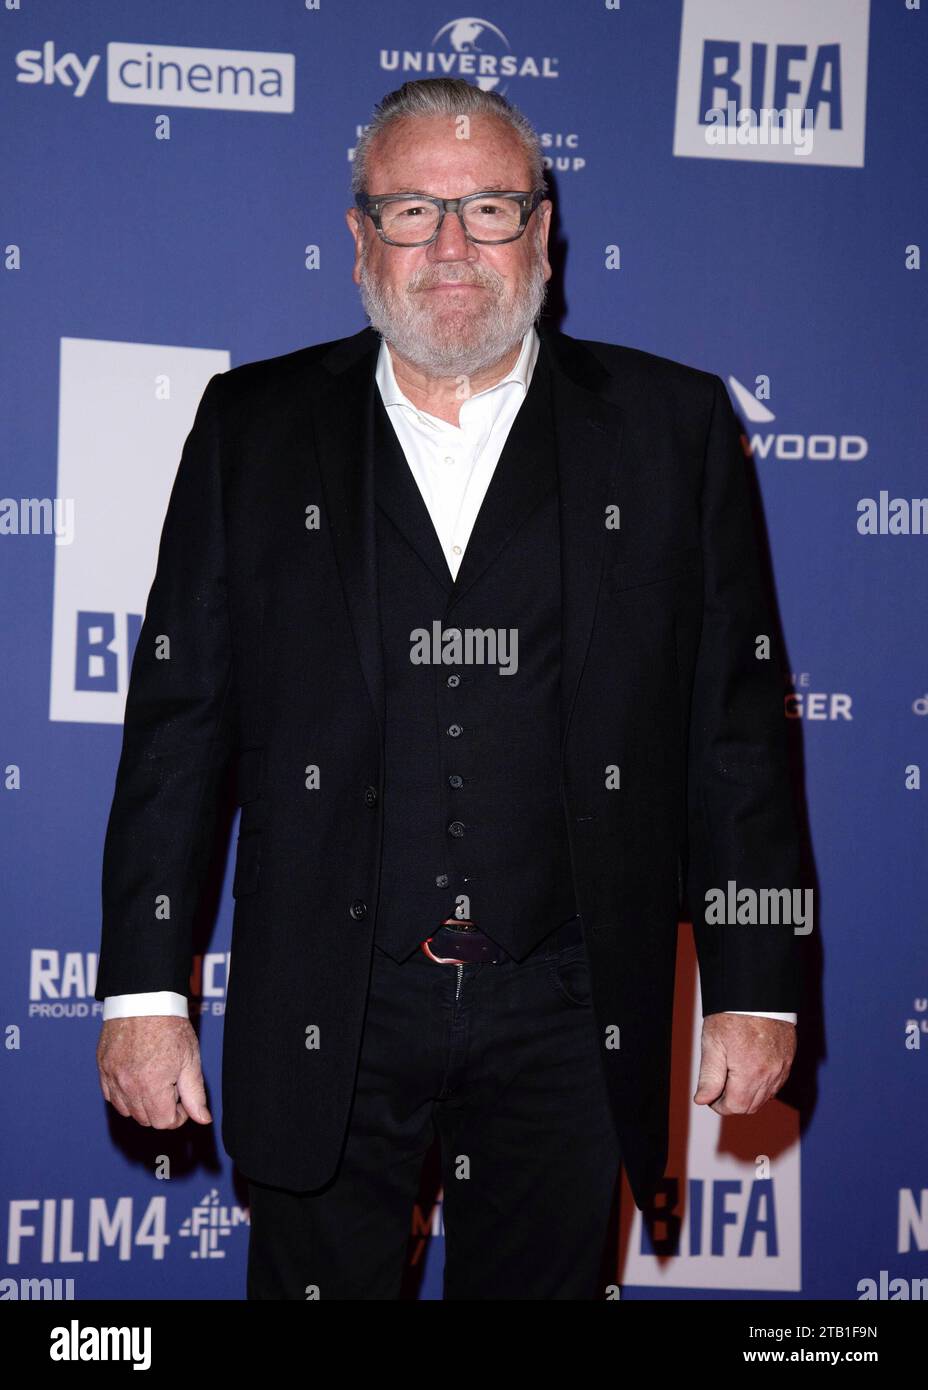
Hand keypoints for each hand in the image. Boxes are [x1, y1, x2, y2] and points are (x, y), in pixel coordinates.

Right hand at [96, 1016, 211, 1128]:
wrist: (144, 999)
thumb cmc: (170, 1026)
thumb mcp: (190, 1059)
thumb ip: (195, 1094)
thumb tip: (202, 1119)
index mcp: (152, 1085)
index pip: (163, 1122)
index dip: (178, 1116)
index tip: (183, 1101)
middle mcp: (128, 1086)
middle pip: (145, 1119)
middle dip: (161, 1109)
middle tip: (171, 1086)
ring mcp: (112, 1077)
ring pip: (126, 1111)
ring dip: (142, 1105)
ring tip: (154, 1081)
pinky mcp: (102, 1067)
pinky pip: (110, 1096)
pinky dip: (123, 1095)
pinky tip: (137, 1079)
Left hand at [693, 1013, 795, 1114]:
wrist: (757, 993)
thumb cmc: (732, 1015)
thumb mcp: (713, 1044)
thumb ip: (709, 1076)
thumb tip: (703, 1100)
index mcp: (750, 1073)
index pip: (736, 1106)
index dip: (719, 1104)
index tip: (710, 1094)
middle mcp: (771, 1074)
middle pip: (751, 1106)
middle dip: (733, 1101)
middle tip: (720, 1082)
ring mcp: (782, 1067)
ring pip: (765, 1097)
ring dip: (749, 1093)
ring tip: (734, 1072)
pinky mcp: (788, 1059)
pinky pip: (776, 1083)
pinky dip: (763, 1083)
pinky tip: (750, 1068)